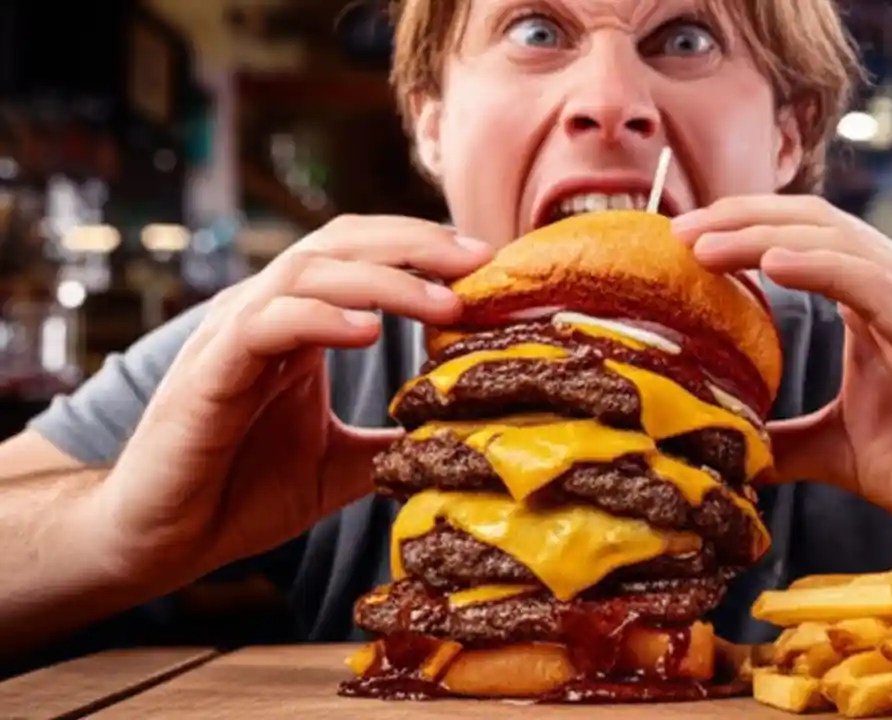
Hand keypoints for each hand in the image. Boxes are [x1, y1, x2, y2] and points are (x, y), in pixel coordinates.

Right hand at [91, 215, 491, 585]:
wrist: (161, 540)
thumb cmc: (240, 493)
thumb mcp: (340, 464)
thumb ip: (391, 441)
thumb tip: (458, 441)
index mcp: (299, 324)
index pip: (363, 255)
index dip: (423, 250)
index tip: (488, 263)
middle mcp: (266, 312)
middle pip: (343, 242)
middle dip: (416, 244)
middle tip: (481, 258)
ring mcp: (233, 335)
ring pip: (308, 270)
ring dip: (384, 278)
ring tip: (446, 300)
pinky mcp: (208, 371)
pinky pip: (266, 322)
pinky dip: (319, 317)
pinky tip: (369, 331)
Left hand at [672, 196, 891, 545]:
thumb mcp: (840, 448)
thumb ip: (789, 438)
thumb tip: (733, 448)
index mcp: (877, 300)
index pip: (801, 241)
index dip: (741, 233)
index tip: (681, 247)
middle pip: (809, 223)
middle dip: (738, 219)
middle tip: (676, 233)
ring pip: (833, 239)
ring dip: (761, 234)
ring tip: (702, 244)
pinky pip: (869, 281)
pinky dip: (818, 265)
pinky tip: (771, 264)